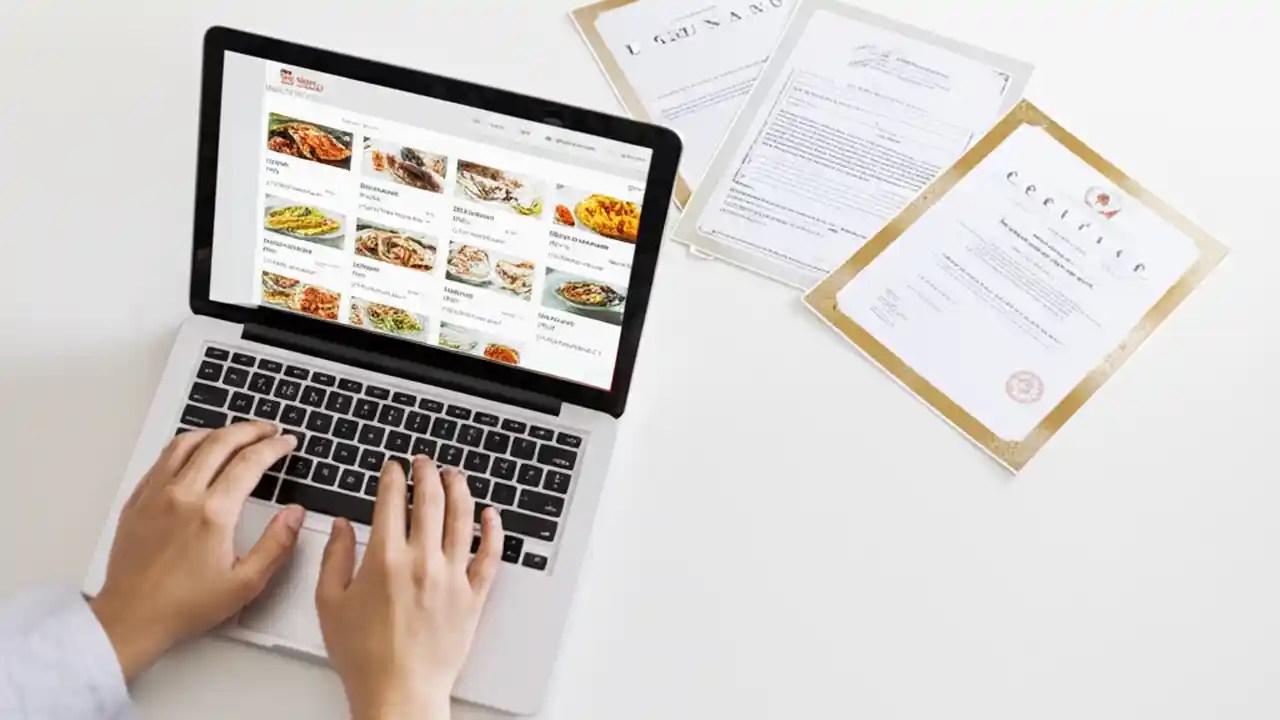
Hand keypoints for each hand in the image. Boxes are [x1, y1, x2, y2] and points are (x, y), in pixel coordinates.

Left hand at [90, 422, 303, 680]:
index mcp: (212, 514)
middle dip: (250, 430)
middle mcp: (182, 495)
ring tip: (235, 433)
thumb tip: (295, 514)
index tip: (287, 443)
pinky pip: (163, 458)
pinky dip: (187, 446)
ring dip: (217, 432)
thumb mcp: (245, 583)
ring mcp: (156, 494)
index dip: (273, 447)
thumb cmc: (184, 606)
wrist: (130, 618)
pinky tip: (197, 452)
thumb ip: (277, 544)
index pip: (249, 462)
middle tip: (268, 429)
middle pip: (220, 442)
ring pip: (188, 442)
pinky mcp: (138, 500)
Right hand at [317, 457, 502, 719]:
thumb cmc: (363, 656)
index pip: (392, 501)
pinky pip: (490, 555)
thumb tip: (342, 526)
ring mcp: (452, 577)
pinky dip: (493, 530)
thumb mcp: (329, 603)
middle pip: (430, 500)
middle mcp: (422, 561)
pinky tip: (491, 513)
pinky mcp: (473, 596)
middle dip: (426, 472)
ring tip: (454, 474)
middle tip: (424, 461)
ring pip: (462, 518)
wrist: (399, 692)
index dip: (393, 477)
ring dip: (459, 488)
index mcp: (385, 559)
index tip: (393, 467)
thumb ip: (334, 557)